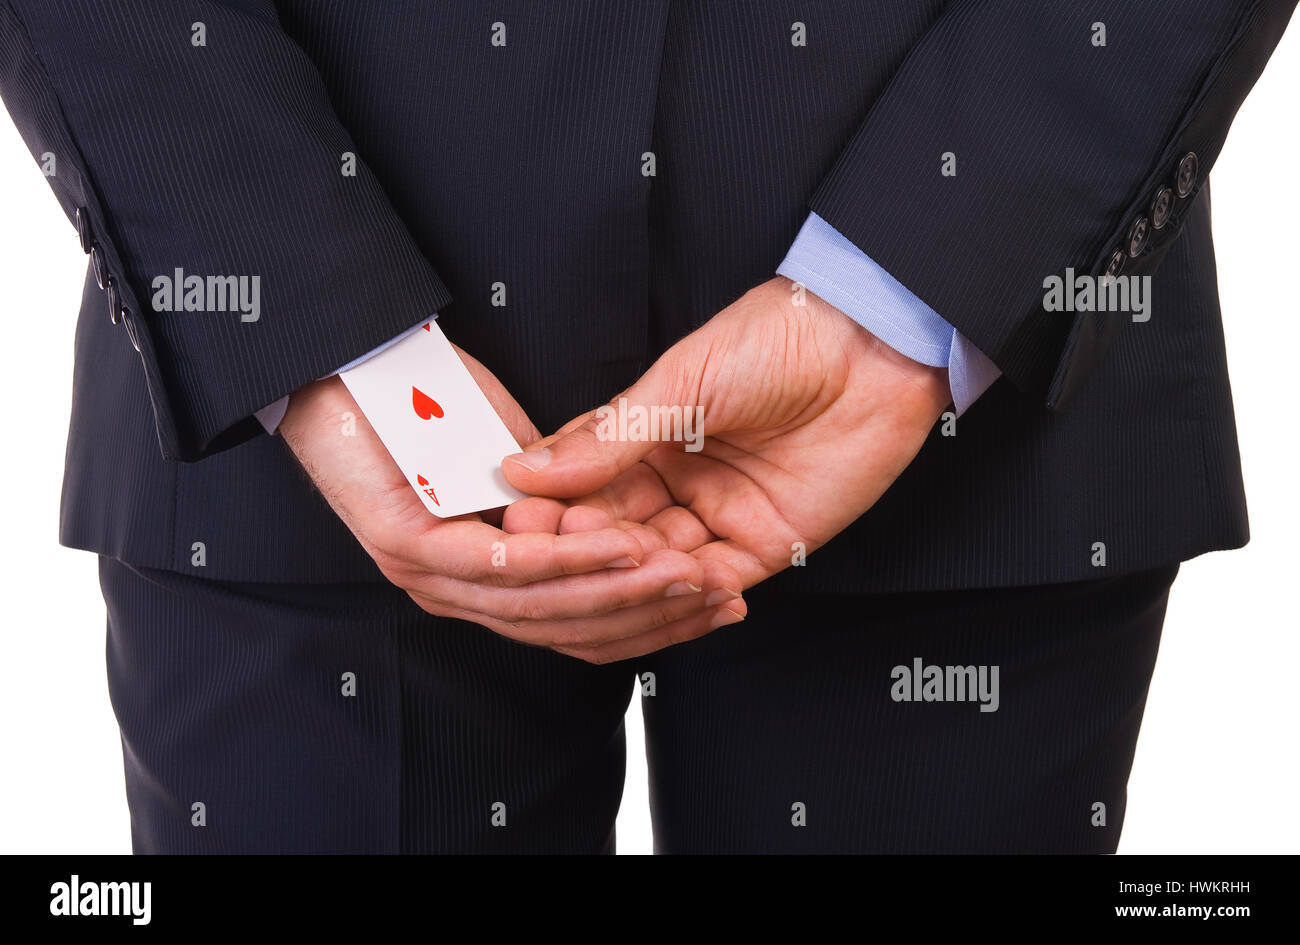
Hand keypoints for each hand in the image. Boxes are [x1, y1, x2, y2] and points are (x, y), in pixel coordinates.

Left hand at [279, 347, 744, 661]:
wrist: (347, 365)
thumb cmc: (430, 404)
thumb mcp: (520, 455)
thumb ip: (569, 494)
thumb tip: (634, 522)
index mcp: (484, 580)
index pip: (583, 620)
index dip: (654, 615)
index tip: (719, 600)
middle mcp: (457, 592)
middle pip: (574, 625)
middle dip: (654, 612)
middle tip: (721, 600)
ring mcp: (430, 575)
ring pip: (545, 603)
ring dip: (623, 589)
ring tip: (687, 575)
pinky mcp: (410, 546)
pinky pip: (504, 564)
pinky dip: (569, 558)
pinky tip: (622, 546)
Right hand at [502, 277, 950, 590]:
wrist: (869, 344)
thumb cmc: (778, 338)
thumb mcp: (680, 382)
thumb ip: (608, 436)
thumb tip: (529, 469)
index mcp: (646, 438)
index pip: (585, 488)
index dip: (556, 509)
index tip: (522, 525)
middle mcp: (677, 481)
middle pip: (617, 535)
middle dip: (590, 549)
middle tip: (560, 555)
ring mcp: (718, 513)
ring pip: (660, 568)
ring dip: (638, 575)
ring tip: (616, 572)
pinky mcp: (765, 543)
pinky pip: (718, 582)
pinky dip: (694, 592)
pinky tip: (671, 586)